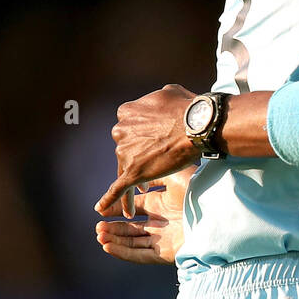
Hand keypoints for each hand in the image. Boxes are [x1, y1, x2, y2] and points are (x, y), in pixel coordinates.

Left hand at [95, 84, 199, 215]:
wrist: (197, 125)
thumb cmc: (187, 107)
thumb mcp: (168, 92)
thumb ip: (155, 100)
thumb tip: (158, 105)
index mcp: (126, 112)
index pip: (130, 127)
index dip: (142, 135)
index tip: (154, 141)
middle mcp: (120, 131)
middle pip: (126, 147)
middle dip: (139, 155)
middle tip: (155, 161)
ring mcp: (125, 152)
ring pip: (126, 168)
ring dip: (136, 175)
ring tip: (146, 188)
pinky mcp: (133, 171)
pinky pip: (118, 188)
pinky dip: (110, 198)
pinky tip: (101, 207)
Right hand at [95, 167, 191, 264]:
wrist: (217, 209)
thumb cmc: (199, 189)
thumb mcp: (173, 178)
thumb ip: (151, 176)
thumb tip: (132, 176)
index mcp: (163, 204)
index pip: (134, 209)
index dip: (117, 209)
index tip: (100, 209)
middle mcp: (162, 222)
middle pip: (132, 227)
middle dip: (114, 227)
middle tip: (98, 226)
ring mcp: (164, 238)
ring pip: (133, 242)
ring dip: (115, 239)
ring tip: (99, 234)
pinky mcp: (167, 253)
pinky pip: (140, 255)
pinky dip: (123, 252)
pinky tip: (108, 246)